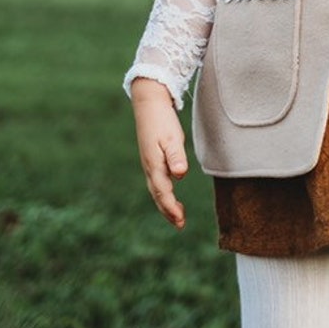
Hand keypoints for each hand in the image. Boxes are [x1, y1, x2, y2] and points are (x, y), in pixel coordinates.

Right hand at [131, 78, 188, 227]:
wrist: (148, 102)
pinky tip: (170, 194)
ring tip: (178, 216)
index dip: (171, 207)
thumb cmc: (162, 119)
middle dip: (168, 211)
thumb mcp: (172, 137)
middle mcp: (149, 166)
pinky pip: (157, 181)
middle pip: (158, 194)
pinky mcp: (151, 157)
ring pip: (156, 189)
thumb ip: (176, 156)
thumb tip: (179, 175)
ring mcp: (149, 162)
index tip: (180, 220)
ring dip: (166, 203)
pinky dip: (164, 192)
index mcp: (154, 164)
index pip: (163, 192)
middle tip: (180, 224)